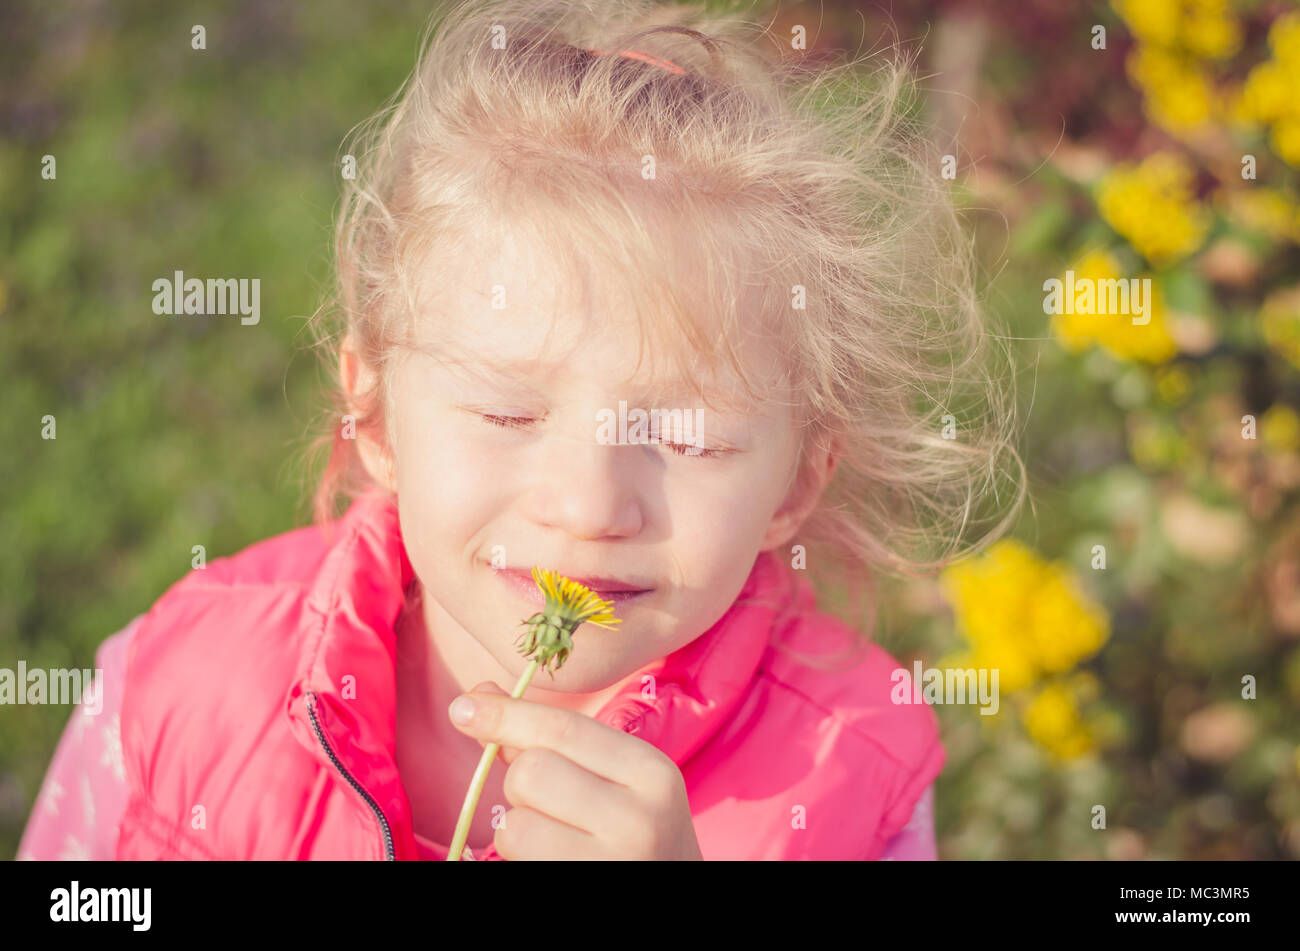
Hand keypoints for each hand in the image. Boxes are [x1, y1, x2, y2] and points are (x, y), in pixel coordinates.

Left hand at [448, 681, 703, 859]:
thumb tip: (478, 698)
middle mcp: (638, 819)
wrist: (670, 884)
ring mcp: (613, 863)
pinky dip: (520, 857)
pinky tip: (553, 857)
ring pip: (515, 825)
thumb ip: (552, 738)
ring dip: (517, 827)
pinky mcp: (583, 889)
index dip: (505, 715)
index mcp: (651, 772)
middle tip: (546, 804)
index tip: (462, 707)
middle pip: (531, 772)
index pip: (562, 729)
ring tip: (553, 837)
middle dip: (519, 783)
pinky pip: (517, 860)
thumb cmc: (633, 830)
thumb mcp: (614, 778)